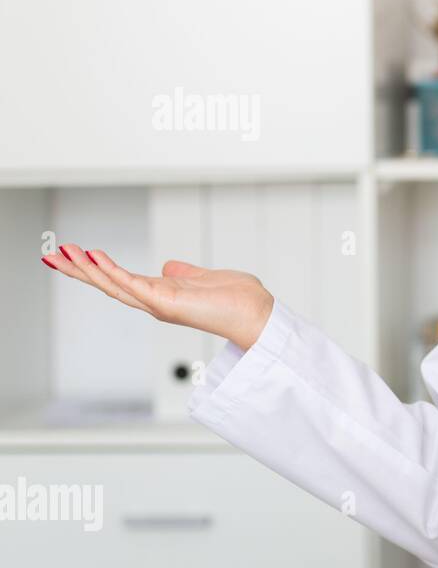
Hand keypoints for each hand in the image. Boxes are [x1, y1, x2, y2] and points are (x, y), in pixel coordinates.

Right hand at [41, 243, 274, 351]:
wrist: (256, 313)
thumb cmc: (238, 300)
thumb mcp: (204, 278)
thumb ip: (183, 274)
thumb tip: (169, 267)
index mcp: (162, 295)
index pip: (120, 280)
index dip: (96, 268)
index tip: (74, 254)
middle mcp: (156, 302)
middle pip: (108, 285)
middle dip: (79, 271)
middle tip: (51, 255)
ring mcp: (158, 304)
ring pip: (113, 285)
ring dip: (86, 269)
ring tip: (62, 253)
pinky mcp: (166, 302)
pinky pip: (132, 284)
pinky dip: (112, 271)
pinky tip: (93, 257)